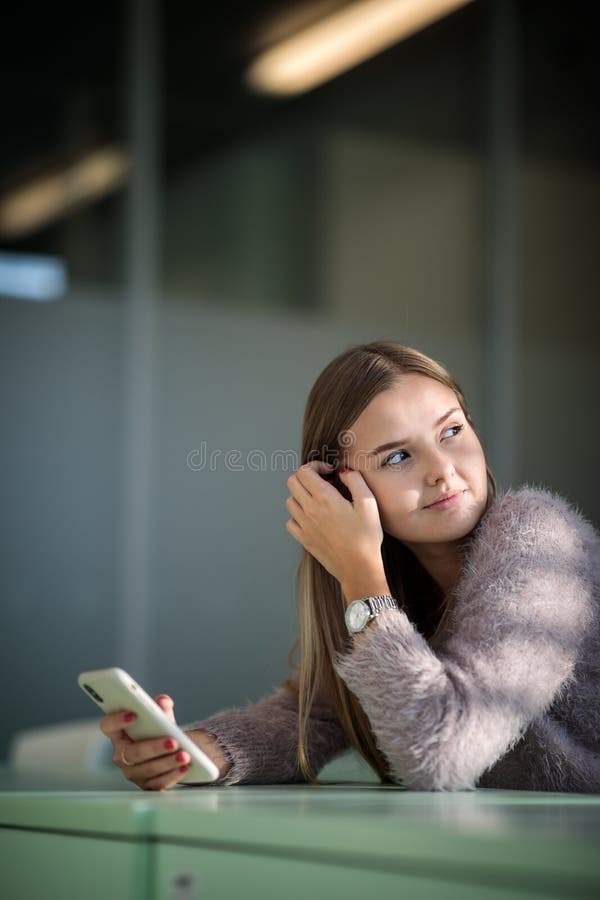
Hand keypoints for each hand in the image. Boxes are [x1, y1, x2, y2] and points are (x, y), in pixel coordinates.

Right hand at [100, 694, 229, 790]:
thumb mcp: (161, 715)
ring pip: (148, 769)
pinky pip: (158, 783)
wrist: (170, 749)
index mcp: (119, 734)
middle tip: (173, 741)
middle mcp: (121, 755)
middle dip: (154, 747)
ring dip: (168, 762)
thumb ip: (161, 706)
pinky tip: (185, 767)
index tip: (134, 714)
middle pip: (132, 752)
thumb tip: (163, 701)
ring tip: (185, 755)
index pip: (108, 726)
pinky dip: (173, 775)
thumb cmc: (160, 730)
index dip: (117, 720)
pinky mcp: (146, 785)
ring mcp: (133, 772)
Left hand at [285, 461, 383, 583]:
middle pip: (292, 482)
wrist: (359, 567)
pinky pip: (290, 521)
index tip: (329, 472)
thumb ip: (355, 480)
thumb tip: (343, 471)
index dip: (316, 466)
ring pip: (290, 500)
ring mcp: (304, 525)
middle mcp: (309, 510)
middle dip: (306, 477)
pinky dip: (298, 515)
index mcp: (324, 498)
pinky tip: (313, 518)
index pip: (304, 471)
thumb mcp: (368, 503)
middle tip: (323, 483)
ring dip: (301, 495)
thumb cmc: (366, 537)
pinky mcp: (303, 539)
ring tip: (318, 500)